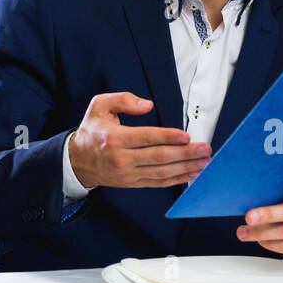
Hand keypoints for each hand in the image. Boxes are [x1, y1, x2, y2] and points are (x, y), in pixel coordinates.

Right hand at [67, 92, 210, 189]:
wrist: (78, 160)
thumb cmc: (92, 131)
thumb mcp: (99, 106)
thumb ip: (123, 100)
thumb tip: (147, 105)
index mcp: (114, 138)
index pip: (146, 138)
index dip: (168, 137)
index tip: (186, 136)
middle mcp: (122, 158)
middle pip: (159, 157)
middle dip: (185, 154)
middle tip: (204, 149)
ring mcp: (128, 174)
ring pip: (161, 172)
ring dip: (186, 168)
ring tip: (204, 162)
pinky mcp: (133, 183)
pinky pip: (158, 182)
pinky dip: (177, 180)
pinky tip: (191, 174)